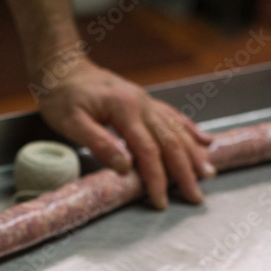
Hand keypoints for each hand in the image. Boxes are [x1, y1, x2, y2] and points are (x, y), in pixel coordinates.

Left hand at [34, 57, 213, 208]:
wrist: (64, 69)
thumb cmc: (63, 98)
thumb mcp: (72, 123)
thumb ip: (99, 143)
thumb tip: (125, 168)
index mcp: (125, 110)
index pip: (147, 151)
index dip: (156, 179)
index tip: (160, 202)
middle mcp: (142, 104)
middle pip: (170, 142)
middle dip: (184, 172)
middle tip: (195, 197)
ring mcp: (146, 102)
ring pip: (177, 130)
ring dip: (193, 154)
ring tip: (207, 174)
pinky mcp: (145, 102)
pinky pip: (174, 117)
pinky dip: (190, 130)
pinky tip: (204, 141)